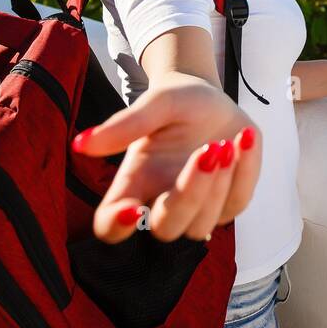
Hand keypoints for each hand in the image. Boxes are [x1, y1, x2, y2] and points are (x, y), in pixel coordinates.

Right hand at [71, 72, 262, 243]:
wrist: (209, 98)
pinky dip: (245, 170)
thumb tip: (82, 143)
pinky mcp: (228, 201)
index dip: (116, 226)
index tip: (131, 208)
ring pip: (203, 224)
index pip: (110, 224)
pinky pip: (238, 201)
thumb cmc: (174, 103)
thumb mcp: (155, 104)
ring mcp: (197, 207)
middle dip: (189, 195)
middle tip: (207, 151)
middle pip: (166, 229)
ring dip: (218, 184)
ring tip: (224, 142)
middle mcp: (161, 201)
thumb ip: (124, 125)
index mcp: (133, 182)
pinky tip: (243, 139)